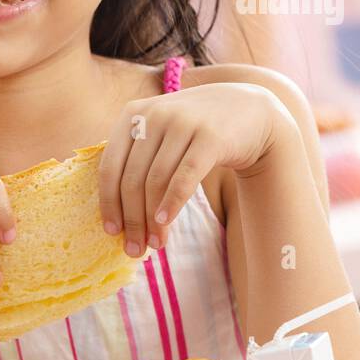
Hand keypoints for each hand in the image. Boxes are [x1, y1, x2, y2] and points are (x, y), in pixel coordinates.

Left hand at [97, 82, 290, 255]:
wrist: (250, 111)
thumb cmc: (197, 131)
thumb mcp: (161, 132)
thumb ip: (137, 158)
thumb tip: (117, 215)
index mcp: (133, 113)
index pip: (110, 166)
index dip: (109, 203)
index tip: (111, 232)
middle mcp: (155, 115)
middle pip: (133, 179)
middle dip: (131, 220)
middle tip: (134, 249)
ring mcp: (183, 122)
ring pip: (156, 181)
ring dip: (152, 220)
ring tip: (155, 245)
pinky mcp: (210, 136)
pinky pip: (184, 177)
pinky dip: (171, 203)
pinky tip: (166, 223)